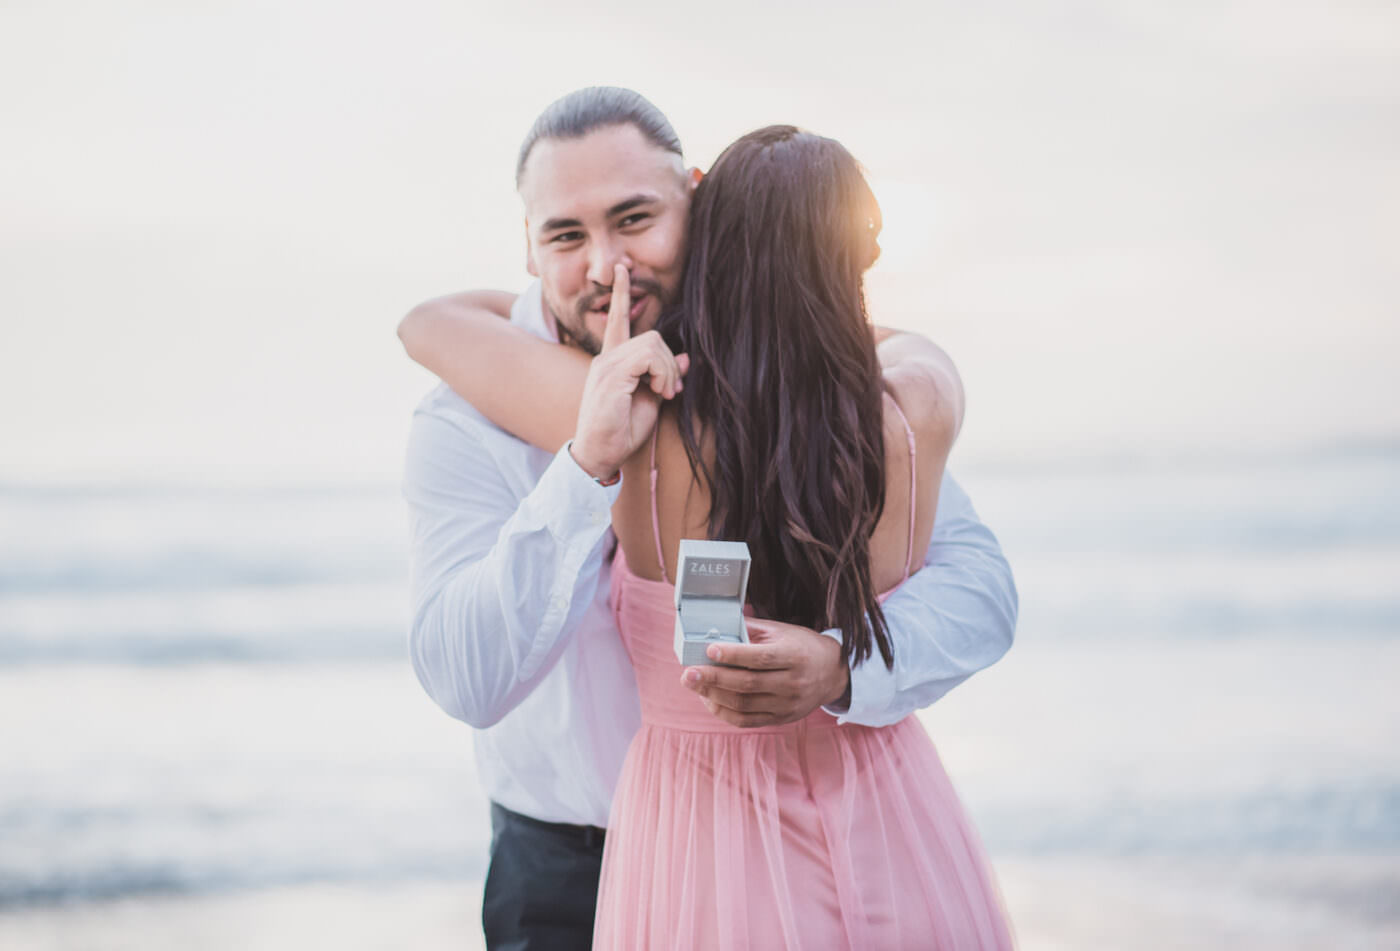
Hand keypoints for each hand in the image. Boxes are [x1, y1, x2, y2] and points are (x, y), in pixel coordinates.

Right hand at [571, 265, 688, 479]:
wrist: (600, 455)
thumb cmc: (621, 432)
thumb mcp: (651, 401)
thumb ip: (664, 376)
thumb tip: (685, 358)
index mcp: (612, 361)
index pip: (616, 320)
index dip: (620, 294)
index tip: (622, 270)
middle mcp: (606, 359)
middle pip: (651, 336)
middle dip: (670, 362)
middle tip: (671, 391)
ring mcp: (606, 366)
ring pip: (652, 344)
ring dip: (668, 370)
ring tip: (664, 394)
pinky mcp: (611, 377)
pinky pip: (648, 357)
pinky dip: (662, 374)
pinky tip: (659, 392)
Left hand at [680, 617, 850, 727]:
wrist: (832, 673)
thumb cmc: (803, 647)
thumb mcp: (783, 632)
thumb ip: (751, 629)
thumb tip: (717, 629)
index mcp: (795, 656)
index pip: (761, 657)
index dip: (733, 655)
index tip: (709, 650)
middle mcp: (793, 683)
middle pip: (748, 684)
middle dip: (714, 679)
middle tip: (688, 673)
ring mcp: (787, 705)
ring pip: (744, 704)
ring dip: (713, 696)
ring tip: (694, 684)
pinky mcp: (781, 719)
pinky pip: (746, 720)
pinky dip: (724, 712)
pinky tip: (709, 700)